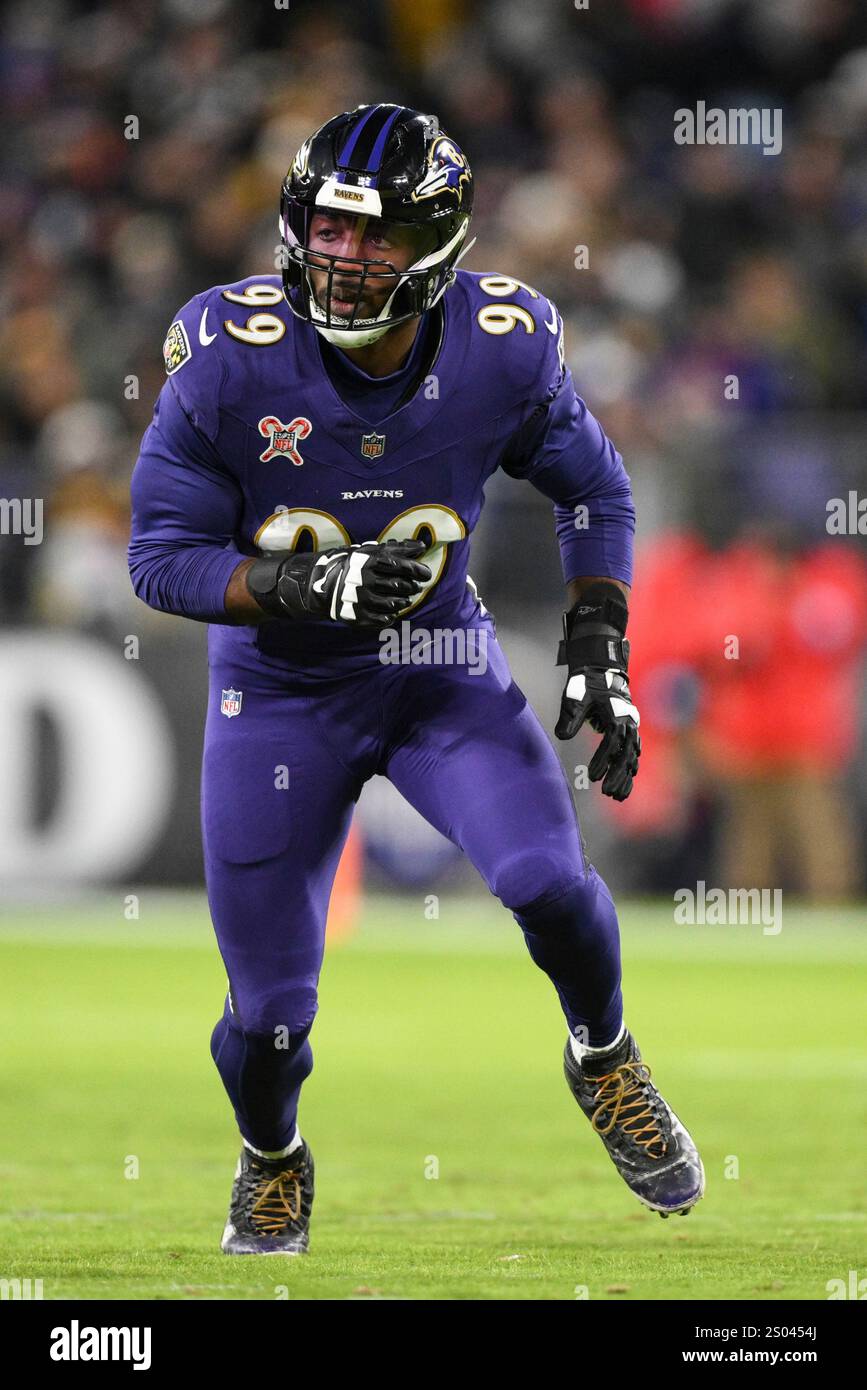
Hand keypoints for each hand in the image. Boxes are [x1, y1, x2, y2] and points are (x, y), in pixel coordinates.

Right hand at [247, 537, 431, 625]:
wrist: (320, 584)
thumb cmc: (351, 564)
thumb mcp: (370, 551)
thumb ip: (397, 548)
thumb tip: (422, 546)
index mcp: (369, 562)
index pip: (401, 566)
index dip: (417, 570)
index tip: (426, 574)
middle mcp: (365, 580)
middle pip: (400, 586)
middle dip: (412, 587)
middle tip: (415, 587)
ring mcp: (361, 600)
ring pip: (394, 604)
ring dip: (404, 602)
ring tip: (405, 599)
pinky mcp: (357, 616)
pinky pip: (383, 619)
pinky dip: (391, 616)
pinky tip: (392, 611)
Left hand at [555, 665, 640, 800]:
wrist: (602, 673)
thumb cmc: (586, 686)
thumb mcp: (575, 696)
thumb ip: (570, 716)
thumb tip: (562, 736)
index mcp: (617, 714)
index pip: (612, 741)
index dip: (603, 758)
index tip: (592, 775)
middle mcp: (629, 723)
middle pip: (626, 753)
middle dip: (617, 773)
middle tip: (606, 791)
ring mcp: (631, 730)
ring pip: (631, 758)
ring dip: (625, 777)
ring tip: (617, 796)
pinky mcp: (629, 735)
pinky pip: (631, 757)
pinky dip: (628, 773)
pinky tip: (623, 790)